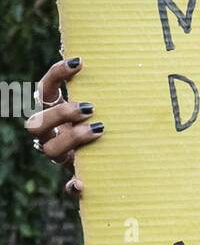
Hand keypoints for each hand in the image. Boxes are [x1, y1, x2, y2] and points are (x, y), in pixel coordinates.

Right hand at [26, 57, 103, 197]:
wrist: (117, 160)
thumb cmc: (109, 124)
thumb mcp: (105, 105)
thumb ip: (101, 87)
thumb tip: (91, 58)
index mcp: (55, 111)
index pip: (46, 89)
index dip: (57, 74)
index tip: (79, 62)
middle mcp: (51, 134)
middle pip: (37, 122)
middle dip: (61, 113)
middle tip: (90, 107)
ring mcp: (60, 155)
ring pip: (50, 149)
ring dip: (71, 138)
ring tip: (99, 129)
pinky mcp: (74, 177)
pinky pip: (69, 186)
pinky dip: (74, 185)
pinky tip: (81, 183)